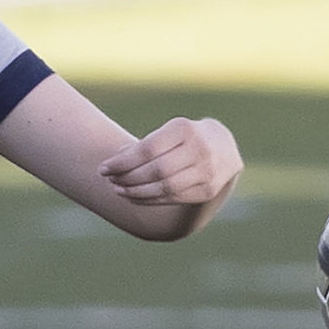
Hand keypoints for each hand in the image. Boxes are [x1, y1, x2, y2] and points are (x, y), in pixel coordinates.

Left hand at [98, 117, 242, 205]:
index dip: (122, 162)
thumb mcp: (167, 132)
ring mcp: (207, 171)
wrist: (225, 148)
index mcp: (185, 129)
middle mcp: (200, 149)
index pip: (148, 149)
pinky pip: (173, 198)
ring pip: (164, 188)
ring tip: (118, 190)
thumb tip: (115, 162)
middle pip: (156, 171)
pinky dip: (149, 200)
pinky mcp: (208, 190)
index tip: (103, 168)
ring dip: (136, 192)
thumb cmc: (185, 138)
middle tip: (110, 180)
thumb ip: (144, 145)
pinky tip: (134, 197)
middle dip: (128, 178)